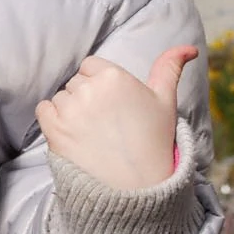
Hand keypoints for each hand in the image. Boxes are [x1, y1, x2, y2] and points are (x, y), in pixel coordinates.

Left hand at [35, 45, 197, 190]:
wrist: (138, 185)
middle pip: (76, 82)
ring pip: (61, 98)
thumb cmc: (154, 141)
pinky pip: (43, 110)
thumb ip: (170, 68)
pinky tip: (73, 134)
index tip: (112, 106)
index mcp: (114, 76)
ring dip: (70, 111)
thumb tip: (189, 47)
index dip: (99, 85)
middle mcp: (90, 89)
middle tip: (106, 124)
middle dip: (86, 98)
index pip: (90, 66)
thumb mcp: (165, 101)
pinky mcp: (55, 130)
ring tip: (93, 133)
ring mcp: (70, 110)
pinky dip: (52, 119)